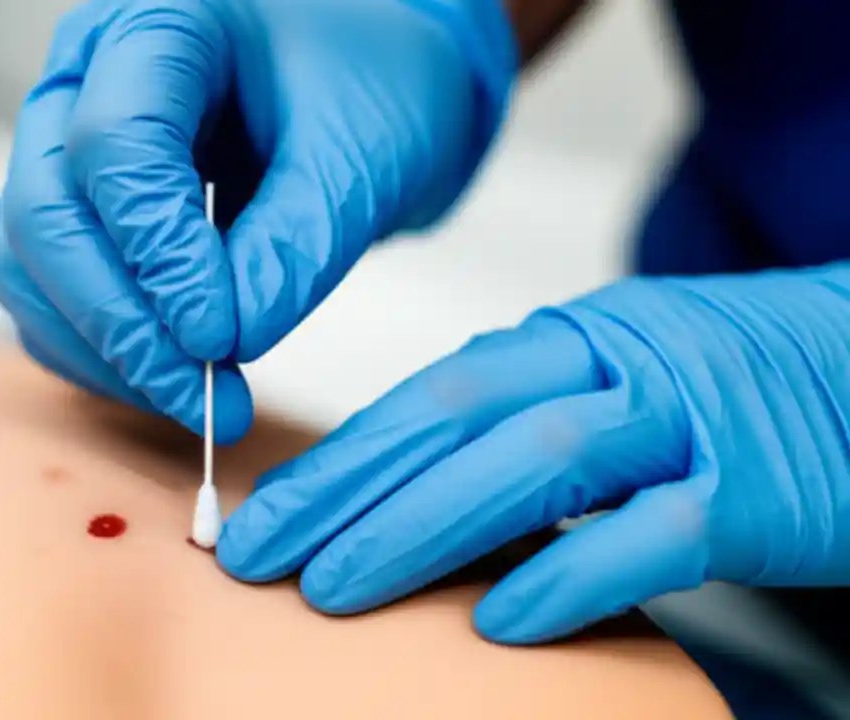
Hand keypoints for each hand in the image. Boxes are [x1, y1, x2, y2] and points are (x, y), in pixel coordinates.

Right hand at [0, 0, 516, 441]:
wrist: (373, 83)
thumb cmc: (373, 85)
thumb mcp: (361, 157)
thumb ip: (293, 246)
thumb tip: (225, 345)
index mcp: (157, 21)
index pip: (116, 148)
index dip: (160, 258)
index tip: (217, 342)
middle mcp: (86, 74)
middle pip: (47, 210)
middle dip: (119, 322)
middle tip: (202, 396)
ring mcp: (64, 139)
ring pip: (24, 259)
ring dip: (98, 347)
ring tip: (193, 398)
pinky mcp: (72, 204)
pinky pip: (41, 289)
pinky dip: (92, 348)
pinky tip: (163, 379)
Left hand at [217, 263, 849, 643]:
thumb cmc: (735, 390)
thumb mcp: (618, 382)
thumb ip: (525, 423)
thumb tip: (406, 490)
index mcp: (572, 340)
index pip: (430, 396)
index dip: (340, 458)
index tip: (262, 515)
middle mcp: (617, 364)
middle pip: (456, 423)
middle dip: (344, 493)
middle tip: (260, 557)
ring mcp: (688, 421)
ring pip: (534, 466)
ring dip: (420, 528)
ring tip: (334, 588)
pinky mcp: (754, 490)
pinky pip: (649, 536)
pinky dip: (568, 577)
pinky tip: (496, 623)